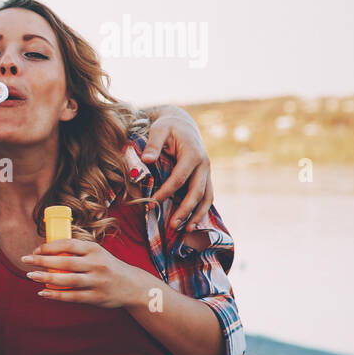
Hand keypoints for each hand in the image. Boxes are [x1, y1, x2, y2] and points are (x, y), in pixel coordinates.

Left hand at [21, 238, 151, 307]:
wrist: (133, 286)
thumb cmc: (107, 266)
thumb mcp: (97, 254)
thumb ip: (77, 251)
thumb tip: (46, 250)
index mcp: (95, 250)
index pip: (69, 245)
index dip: (50, 247)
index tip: (36, 250)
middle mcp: (97, 265)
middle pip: (65, 262)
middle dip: (42, 261)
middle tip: (25, 260)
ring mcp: (97, 282)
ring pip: (68, 280)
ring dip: (46, 278)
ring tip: (30, 275)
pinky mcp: (96, 298)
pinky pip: (72, 297)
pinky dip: (56, 295)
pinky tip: (43, 292)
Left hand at [143, 111, 212, 231]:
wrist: (182, 123)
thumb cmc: (167, 127)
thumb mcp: (159, 130)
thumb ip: (153, 144)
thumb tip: (146, 160)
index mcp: (193, 154)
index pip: (179, 179)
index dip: (166, 193)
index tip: (151, 204)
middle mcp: (204, 165)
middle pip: (197, 192)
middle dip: (185, 211)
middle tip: (172, 226)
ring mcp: (207, 172)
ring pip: (207, 197)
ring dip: (198, 215)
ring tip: (187, 231)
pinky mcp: (205, 177)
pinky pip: (206, 196)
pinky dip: (201, 210)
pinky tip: (193, 223)